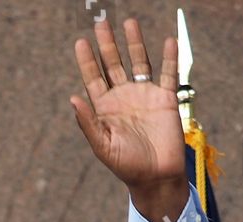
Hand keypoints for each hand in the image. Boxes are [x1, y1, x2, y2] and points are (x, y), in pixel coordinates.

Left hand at [70, 17, 187, 221]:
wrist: (155, 177)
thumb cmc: (126, 166)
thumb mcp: (103, 146)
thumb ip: (88, 123)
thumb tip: (73, 98)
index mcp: (105, 109)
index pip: (93, 78)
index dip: (87, 61)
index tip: (81, 42)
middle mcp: (124, 97)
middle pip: (113, 64)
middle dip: (107, 45)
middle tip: (101, 24)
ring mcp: (145, 96)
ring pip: (139, 62)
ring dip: (134, 43)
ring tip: (129, 23)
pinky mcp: (166, 99)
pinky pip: (168, 73)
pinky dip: (169, 57)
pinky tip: (167, 40)